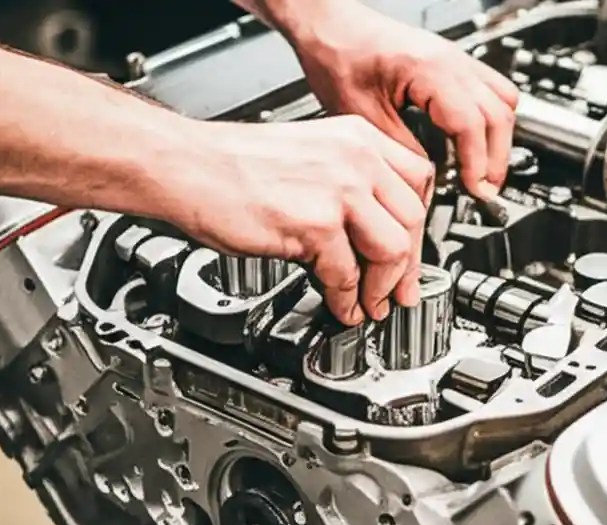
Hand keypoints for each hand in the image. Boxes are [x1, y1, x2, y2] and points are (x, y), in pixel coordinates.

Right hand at [164, 116, 433, 325]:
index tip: (414, 250)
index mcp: (357, 137)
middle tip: (400, 292)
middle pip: (413, 219)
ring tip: (370, 305)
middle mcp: (355, 158)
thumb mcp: (308, 157)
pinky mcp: (315, 223)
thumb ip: (346, 184)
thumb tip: (370, 230)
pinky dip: (348, 298)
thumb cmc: (232, 165)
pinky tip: (341, 305)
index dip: (420, 224)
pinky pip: (348, 273)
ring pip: (393, 249)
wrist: (186, 166)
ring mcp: (338, 189)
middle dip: (409, 267)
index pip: (418, 181)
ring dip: (383, 287)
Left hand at [286, 2, 518, 199]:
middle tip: (486, 190)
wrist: (329, 26)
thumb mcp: (364, 116)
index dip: (477, 162)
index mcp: (428, 70)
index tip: (476, 189)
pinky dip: (492, 119)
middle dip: (496, 157)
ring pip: (503, 100)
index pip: (471, 123)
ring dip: (499, 139)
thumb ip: (403, 149)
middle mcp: (449, 59)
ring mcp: (455, 58)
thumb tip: (431, 177)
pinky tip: (479, 140)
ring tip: (486, 171)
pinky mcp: (452, 62)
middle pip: (497, 112)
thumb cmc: (338, 57)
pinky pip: (491, 88)